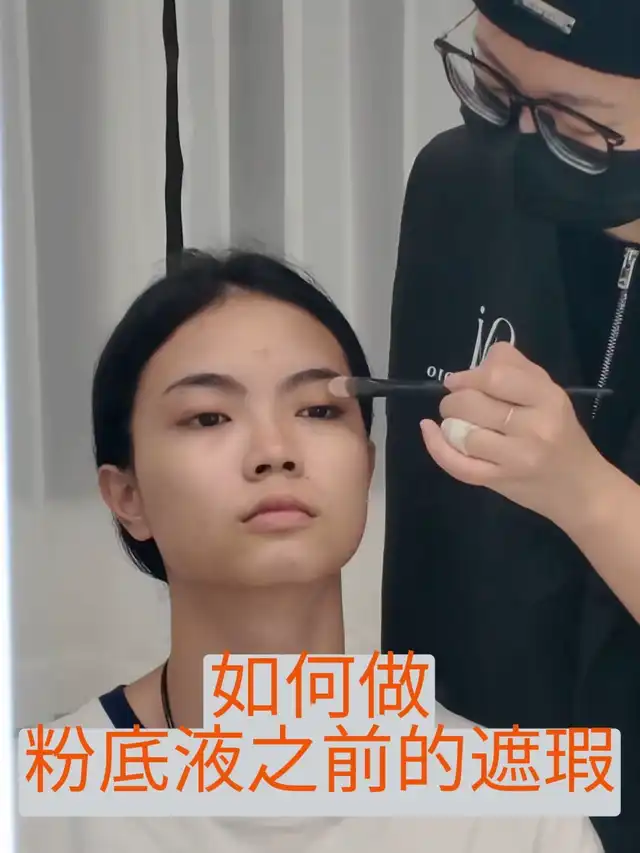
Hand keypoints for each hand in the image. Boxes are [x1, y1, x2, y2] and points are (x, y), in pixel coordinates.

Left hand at [420, 342, 610, 528]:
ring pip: (461, 433)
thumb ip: (516, 368)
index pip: (495, 376)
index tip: (457, 380)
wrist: (580, 489)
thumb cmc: (561, 435)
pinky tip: (430, 430)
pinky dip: (436, 446)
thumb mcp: (550, 394)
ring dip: (449, 424)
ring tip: (457, 424)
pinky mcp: (500, 482)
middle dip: (453, 400)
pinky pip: (457, 464)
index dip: (468, 376)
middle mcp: (534, 428)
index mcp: (548, 399)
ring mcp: (516, 458)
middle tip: (457, 404)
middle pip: (472, 404)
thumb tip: (479, 360)